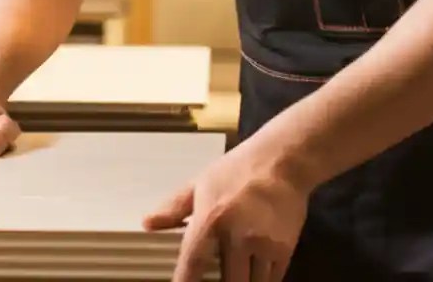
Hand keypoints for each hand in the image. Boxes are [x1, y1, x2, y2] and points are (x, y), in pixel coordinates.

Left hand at [143, 140, 310, 281]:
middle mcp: (238, 237)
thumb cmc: (237, 171)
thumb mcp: (200, 183)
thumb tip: (147, 224)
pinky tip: (251, 276)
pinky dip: (261, 281)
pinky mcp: (285, 250)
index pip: (193, 264)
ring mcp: (264, 245)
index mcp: (211, 220)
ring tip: (232, 277)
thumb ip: (174, 208)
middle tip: (214, 279)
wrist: (283, 161)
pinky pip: (272, 279)